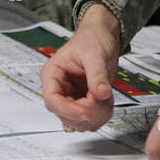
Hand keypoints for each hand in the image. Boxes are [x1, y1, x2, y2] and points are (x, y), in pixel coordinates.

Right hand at [40, 3, 120, 130]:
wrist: (103, 37)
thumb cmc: (91, 39)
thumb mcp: (94, 54)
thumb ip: (97, 75)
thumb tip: (101, 93)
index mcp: (52, 74)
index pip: (52, 100)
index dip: (69, 110)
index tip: (87, 112)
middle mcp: (60, 89)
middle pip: (65, 115)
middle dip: (87, 111)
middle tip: (103, 98)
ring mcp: (72, 98)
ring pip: (78, 122)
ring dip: (96, 114)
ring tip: (106, 96)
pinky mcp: (84, 103)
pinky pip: (91, 119)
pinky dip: (102, 114)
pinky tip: (107, 99)